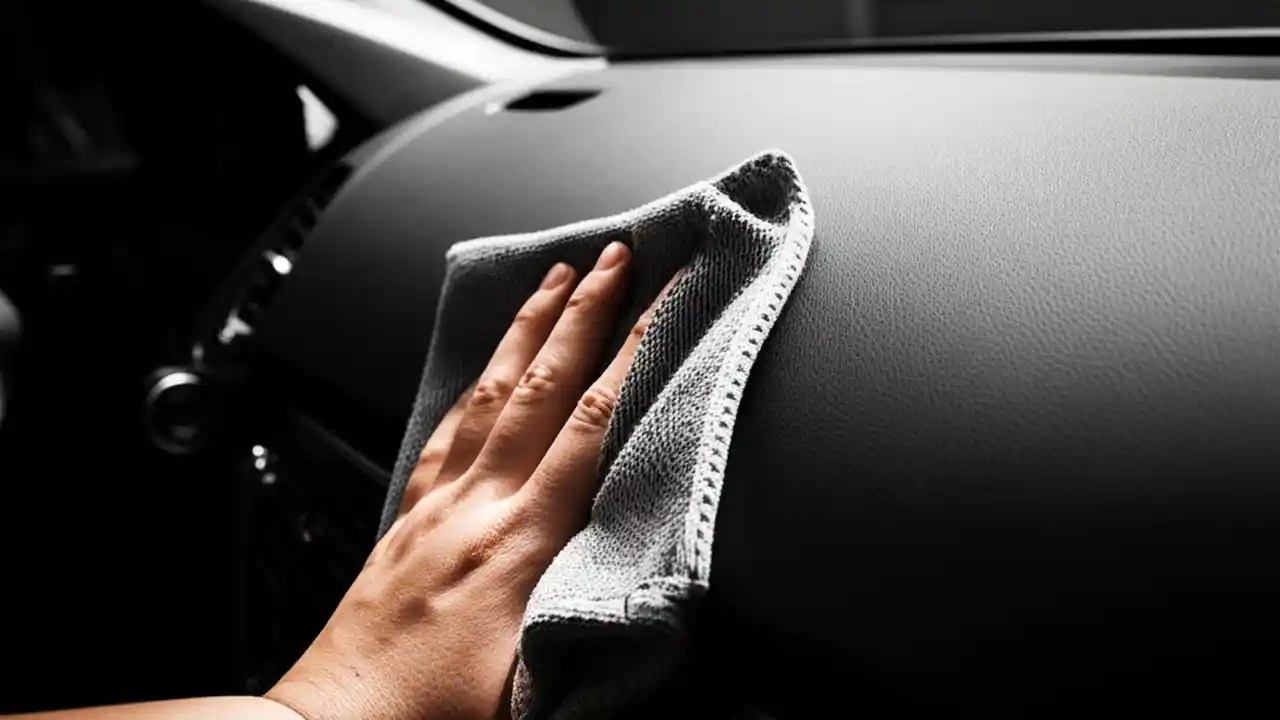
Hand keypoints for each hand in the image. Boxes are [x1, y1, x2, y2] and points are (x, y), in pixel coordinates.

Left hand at [267, 242, 665, 719]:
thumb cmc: (437, 715)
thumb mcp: (540, 677)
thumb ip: (593, 613)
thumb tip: (644, 576)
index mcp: (520, 544)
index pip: (591, 422)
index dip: (634, 351)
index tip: (665, 298)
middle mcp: (477, 507)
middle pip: (540, 385)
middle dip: (584, 312)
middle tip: (615, 255)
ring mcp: (436, 504)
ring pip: (489, 392)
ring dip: (528, 328)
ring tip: (555, 278)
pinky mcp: (407, 516)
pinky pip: (444, 429)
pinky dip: (472, 385)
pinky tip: (484, 365)